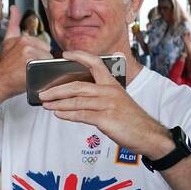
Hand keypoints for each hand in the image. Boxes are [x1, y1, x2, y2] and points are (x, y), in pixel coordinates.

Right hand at [0, 6, 52, 98]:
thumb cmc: (2, 66)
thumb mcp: (7, 41)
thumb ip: (13, 23)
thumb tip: (14, 8)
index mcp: (22, 38)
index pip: (42, 46)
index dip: (36, 55)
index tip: (25, 61)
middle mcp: (26, 44)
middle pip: (47, 53)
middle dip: (40, 61)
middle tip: (26, 67)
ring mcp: (29, 54)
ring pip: (47, 61)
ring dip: (41, 68)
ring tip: (28, 72)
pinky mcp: (31, 64)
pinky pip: (47, 68)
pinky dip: (43, 74)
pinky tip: (31, 75)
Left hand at [37, 49, 173, 158]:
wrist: (148, 135)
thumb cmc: (131, 119)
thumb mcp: (118, 100)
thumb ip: (101, 94)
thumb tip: (78, 94)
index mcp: (112, 83)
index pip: (95, 63)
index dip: (79, 56)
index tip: (64, 54)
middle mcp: (109, 91)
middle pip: (77, 85)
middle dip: (57, 89)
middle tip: (42, 93)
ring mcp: (108, 104)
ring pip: (77, 100)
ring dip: (58, 103)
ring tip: (45, 104)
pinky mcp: (106, 118)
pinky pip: (82, 115)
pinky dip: (67, 114)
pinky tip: (58, 114)